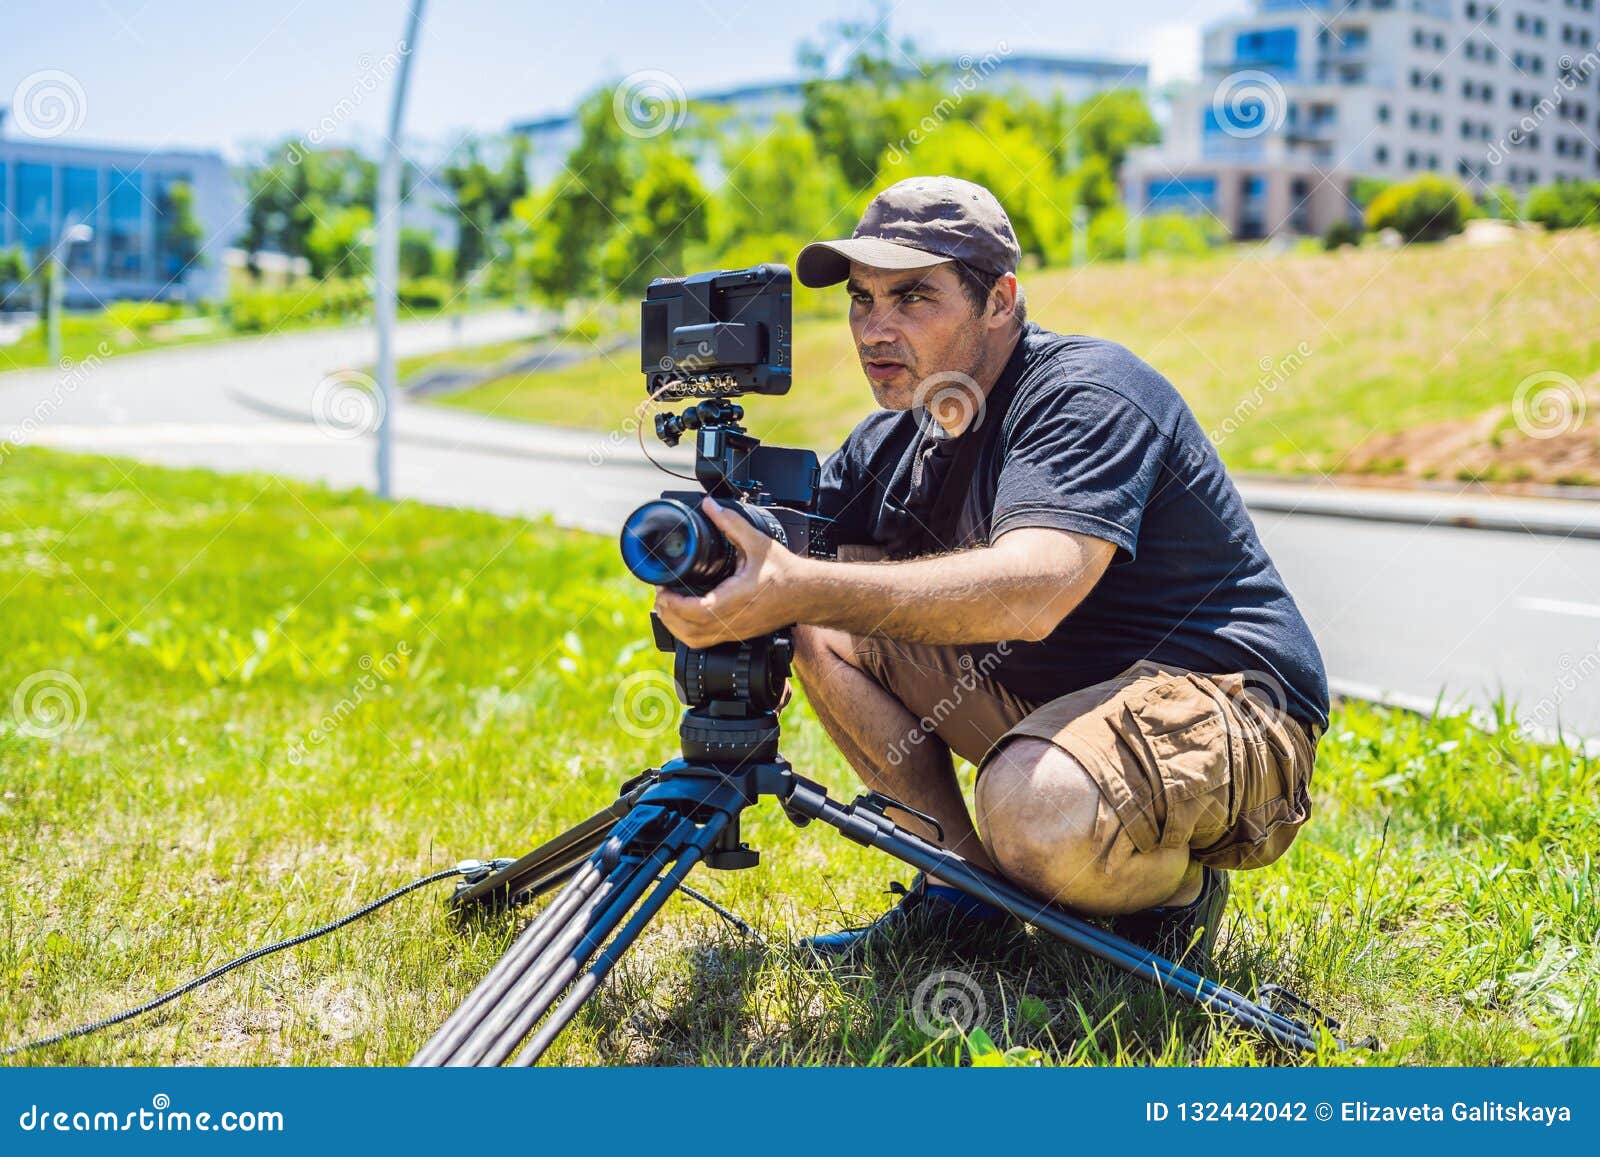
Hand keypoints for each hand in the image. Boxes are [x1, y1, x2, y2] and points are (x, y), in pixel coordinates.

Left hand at [652, 498, 807, 647]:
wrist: (806, 593)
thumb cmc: (785, 572)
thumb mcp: (757, 542)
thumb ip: (731, 522)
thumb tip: (710, 506)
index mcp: (738, 598)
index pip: (698, 611)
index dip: (674, 603)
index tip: (664, 588)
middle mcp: (735, 619)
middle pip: (690, 630)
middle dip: (668, 614)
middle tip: (661, 594)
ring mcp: (735, 631)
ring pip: (695, 640)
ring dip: (675, 626)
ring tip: (667, 606)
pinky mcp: (737, 634)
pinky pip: (705, 642)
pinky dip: (688, 633)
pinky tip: (684, 618)